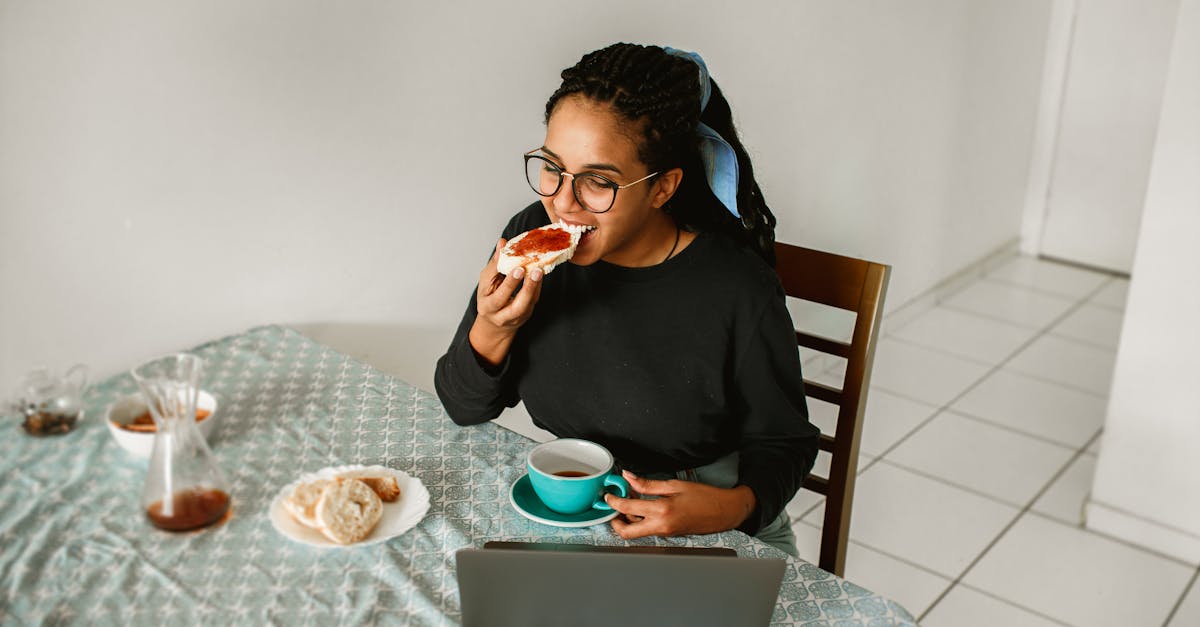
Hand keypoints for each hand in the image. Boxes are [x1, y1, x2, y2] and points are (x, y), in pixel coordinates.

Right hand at [469, 239, 543, 365]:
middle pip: (514, 306)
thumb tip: (502, 243)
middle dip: (525, 288)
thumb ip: (495, 263)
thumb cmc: (489, 297)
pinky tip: (539, 275)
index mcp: (487, 306)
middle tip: (534, 270)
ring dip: (534, 287)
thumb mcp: (486, 281)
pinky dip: (537, 287)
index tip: (518, 267)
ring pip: (526, 305)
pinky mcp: (526, 316)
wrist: (494, 323)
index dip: (509, 283)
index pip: (497, 296)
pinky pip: (533, 302)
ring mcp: (515, 318)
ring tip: (539, 271)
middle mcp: (500, 315)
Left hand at [606, 470, 755, 539]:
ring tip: (629, 500)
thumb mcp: (674, 485)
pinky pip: (646, 529)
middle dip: (615, 520)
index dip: (613, 501)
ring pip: (635, 532)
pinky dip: (639, 520)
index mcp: (662, 511)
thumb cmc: (704, 497)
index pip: (628, 509)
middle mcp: (660, 526)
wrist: (724, 512)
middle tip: (613, 505)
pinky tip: (642, 506)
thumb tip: (628, 477)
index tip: (608, 494)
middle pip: (626, 532)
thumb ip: (648, 484)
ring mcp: (664, 533)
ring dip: (627, 519)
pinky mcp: (667, 534)